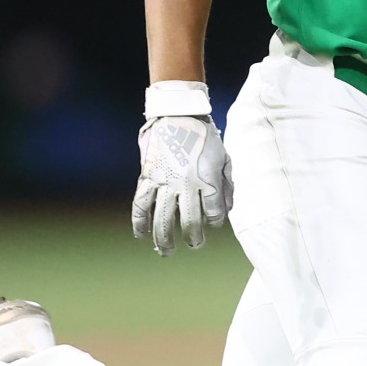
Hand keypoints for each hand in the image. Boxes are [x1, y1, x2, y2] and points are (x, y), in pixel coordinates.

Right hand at [133, 83, 231, 254]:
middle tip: (194, 244)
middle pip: (190, 221)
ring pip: (163, 219)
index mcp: (208, 178)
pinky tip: (141, 234)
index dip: (216, 221)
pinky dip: (139, 222)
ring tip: (167, 251)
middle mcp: (186, 184)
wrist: (177, 114)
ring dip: (164, 239)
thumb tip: (226, 209)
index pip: (214, 212)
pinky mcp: (148, 177)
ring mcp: (165, 182)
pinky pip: (141, 204)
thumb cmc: (205, 136)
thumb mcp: (224, 158)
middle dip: (194, 238)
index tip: (214, 222)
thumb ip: (227, 184)